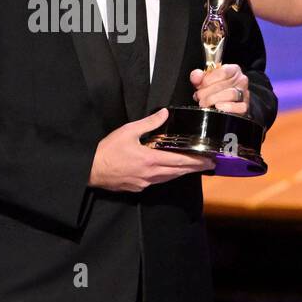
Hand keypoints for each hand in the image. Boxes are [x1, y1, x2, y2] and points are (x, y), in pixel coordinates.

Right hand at [89, 109, 214, 192]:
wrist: (92, 170)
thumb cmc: (108, 151)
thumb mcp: (128, 131)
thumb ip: (149, 123)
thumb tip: (165, 113)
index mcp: (151, 159)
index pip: (179, 161)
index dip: (196, 161)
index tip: (209, 160)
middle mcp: (151, 174)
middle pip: (178, 172)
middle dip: (195, 168)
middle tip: (209, 164)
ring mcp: (145, 183)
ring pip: (169, 178)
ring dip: (182, 173)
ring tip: (194, 167)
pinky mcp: (138, 187)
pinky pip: (158, 181)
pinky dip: (168, 176)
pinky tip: (169, 171)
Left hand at [190, 63, 249, 113]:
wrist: (230, 101)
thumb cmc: (217, 88)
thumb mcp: (206, 79)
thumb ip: (199, 76)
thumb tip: (196, 77)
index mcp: (233, 70)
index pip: (222, 72)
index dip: (208, 79)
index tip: (200, 85)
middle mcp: (241, 80)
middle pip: (224, 85)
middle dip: (207, 92)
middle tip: (198, 96)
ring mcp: (244, 93)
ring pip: (231, 94)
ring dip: (213, 99)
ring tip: (204, 103)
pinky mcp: (245, 106)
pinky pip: (239, 107)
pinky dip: (227, 107)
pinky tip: (217, 107)